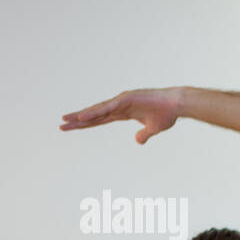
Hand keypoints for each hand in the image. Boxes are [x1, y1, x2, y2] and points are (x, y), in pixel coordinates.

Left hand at [60, 87, 182, 143]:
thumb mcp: (153, 129)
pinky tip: (82, 117)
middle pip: (94, 115)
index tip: (73, 127)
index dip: (86, 124)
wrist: (177, 104)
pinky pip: (106, 108)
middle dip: (78, 121)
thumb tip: (137, 141)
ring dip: (81, 116)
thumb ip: (144, 135)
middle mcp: (119, 106)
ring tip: (66, 120)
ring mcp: (121, 101)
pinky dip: (94, 112)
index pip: (100, 120)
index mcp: (123, 113)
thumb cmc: (167, 114)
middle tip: (62, 125)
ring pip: (97, 111)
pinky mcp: (126, 99)